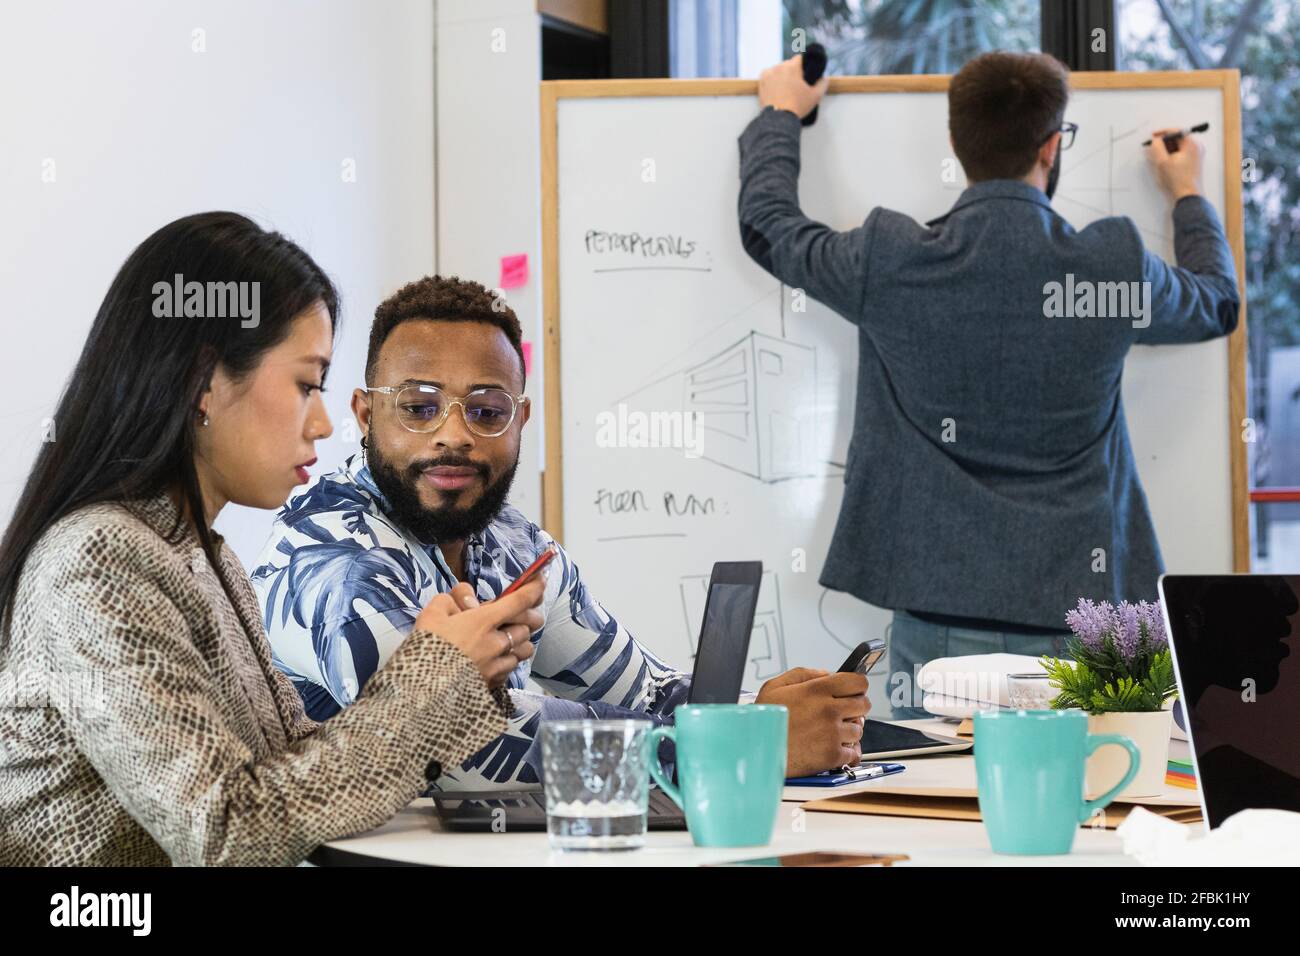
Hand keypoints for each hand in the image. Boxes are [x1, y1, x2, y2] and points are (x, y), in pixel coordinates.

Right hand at [413, 579, 542, 685]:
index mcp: (484, 621)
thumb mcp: (432, 614)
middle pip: (528, 626)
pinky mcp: (495, 683)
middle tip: (519, 615)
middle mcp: (497, 642)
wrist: (422, 690)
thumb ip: (451, 601)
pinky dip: (509, 662)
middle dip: (527, 619)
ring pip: (525, 649)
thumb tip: (467, 603)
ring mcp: (498, 665)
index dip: (534, 588)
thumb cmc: (426, 648)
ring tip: (508, 640)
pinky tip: (496, 661)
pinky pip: (512, 668)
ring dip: (520, 642)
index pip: (519, 601)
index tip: (541, 579)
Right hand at [756, 667, 869, 776]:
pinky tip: (834, 748)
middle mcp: (829, 710)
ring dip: (849, 731)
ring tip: (831, 732)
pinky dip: (848, 752)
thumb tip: (827, 674)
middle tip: (842, 713)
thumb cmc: (764, 722)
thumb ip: (804, 674)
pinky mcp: (832, 756)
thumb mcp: (775, 686)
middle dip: (855, 707)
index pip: (858, 682)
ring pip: (859, 729)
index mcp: (817, 690)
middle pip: (864, 704)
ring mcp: (832, 734)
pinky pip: (855, 753)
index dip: (857, 686)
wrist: (756, 752)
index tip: (853, 691)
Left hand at [758, 54, 827, 118]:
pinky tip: (777, 89)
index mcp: (792, 67)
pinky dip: (772, 80)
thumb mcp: (816, 96)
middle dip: (792, 72)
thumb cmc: (797, 106)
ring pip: (778, 70)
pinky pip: (768, 76)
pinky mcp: (761, 82)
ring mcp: (768, 74)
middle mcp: (779, 67)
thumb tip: (824, 78)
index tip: (804, 75)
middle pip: (788, 64)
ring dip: (782, 75)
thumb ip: (822, 84)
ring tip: (785, 89)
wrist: (779, 119)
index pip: (800, 58)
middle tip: (795, 85)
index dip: (804, 66)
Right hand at [1146, 128, 1203, 200]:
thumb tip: (1155, 141)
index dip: (1162, 133)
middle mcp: (1196, 147)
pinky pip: (1181, 153)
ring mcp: (1196, 155)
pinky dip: (1172, 155)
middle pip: (1178, 139)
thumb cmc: (1178, 180)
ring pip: (1179, 147)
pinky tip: (1166, 164)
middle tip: (1155, 148)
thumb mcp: (1162, 161)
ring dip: (1168, 150)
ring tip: (1160, 158)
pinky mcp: (1194, 162)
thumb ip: (1157, 147)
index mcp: (1192, 144)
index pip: (1176, 131)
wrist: (1188, 195)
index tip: (1154, 136)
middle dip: (1165, 143)